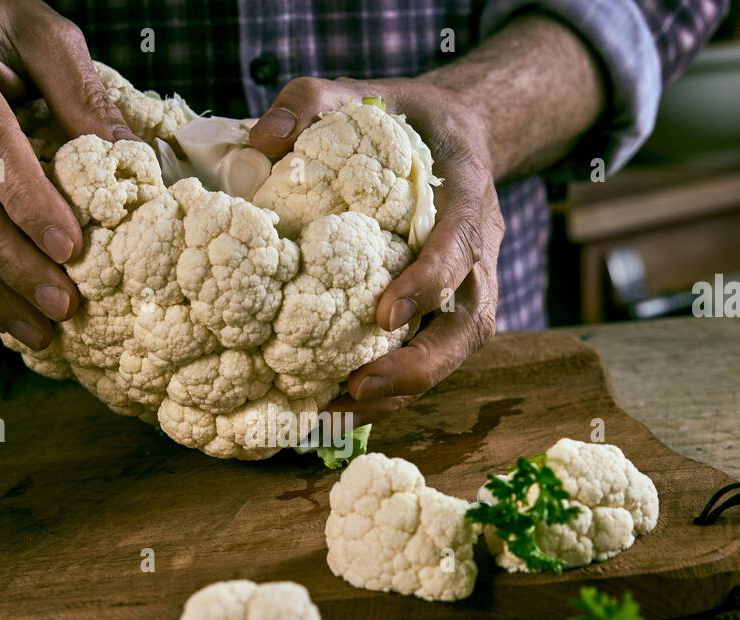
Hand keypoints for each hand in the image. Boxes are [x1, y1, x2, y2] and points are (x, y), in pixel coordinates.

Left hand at [249, 76, 503, 425]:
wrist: (457, 135)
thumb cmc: (405, 119)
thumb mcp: (363, 92)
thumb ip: (312, 102)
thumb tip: (260, 147)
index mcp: (466, 199)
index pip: (460, 245)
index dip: (430, 283)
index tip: (384, 313)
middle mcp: (479, 255)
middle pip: (470, 323)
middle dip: (421, 364)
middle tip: (360, 387)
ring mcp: (470, 288)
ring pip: (455, 352)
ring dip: (406, 388)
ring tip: (342, 407)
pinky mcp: (448, 311)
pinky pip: (433, 357)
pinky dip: (396, 387)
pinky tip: (341, 402)